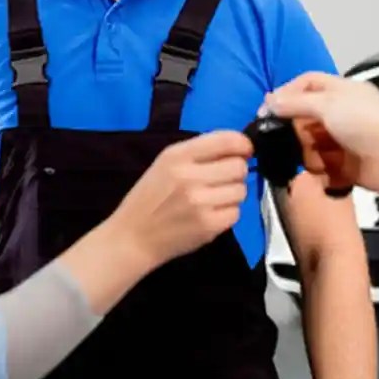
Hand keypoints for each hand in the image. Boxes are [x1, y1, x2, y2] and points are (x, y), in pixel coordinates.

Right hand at [106, 131, 252, 269]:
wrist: (133, 237)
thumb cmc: (150, 198)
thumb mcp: (165, 164)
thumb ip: (199, 153)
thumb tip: (239, 148)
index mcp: (177, 156)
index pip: (226, 140)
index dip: (243, 144)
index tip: (245, 150)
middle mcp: (189, 177)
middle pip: (239, 166)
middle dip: (235, 172)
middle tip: (221, 180)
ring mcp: (200, 203)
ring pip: (241, 190)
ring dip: (232, 194)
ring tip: (212, 199)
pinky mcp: (209, 226)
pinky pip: (236, 212)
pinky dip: (227, 213)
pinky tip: (210, 214)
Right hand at [264, 72, 378, 196]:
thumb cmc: (373, 125)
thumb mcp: (328, 104)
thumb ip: (296, 103)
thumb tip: (271, 101)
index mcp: (340, 92)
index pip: (306, 85)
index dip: (286, 96)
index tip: (268, 112)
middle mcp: (341, 115)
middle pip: (304, 120)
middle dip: (297, 133)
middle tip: (296, 141)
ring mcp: (345, 142)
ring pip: (310, 148)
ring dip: (310, 156)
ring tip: (321, 161)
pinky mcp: (348, 168)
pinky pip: (323, 171)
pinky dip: (323, 174)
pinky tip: (329, 175)